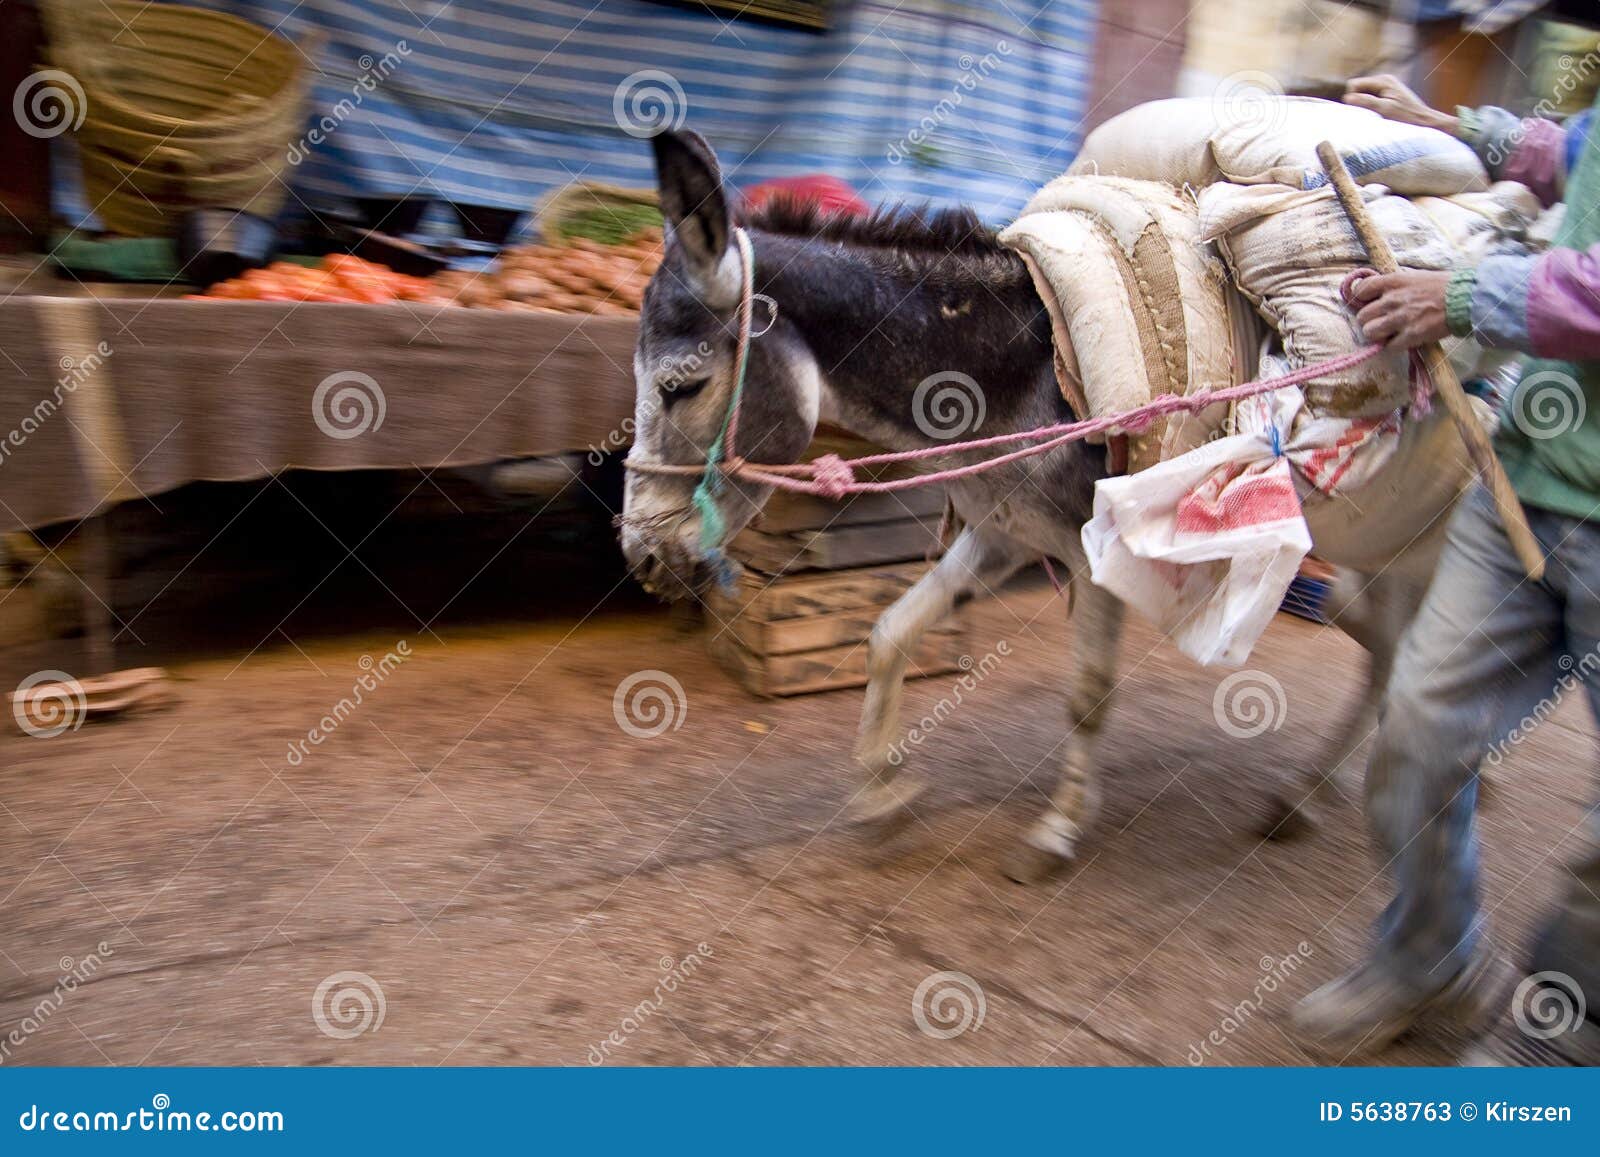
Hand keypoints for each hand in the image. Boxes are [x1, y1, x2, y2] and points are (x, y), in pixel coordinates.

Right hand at [1343, 75, 1458, 134]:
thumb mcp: (1384, 110)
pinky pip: (1370, 99)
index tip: (1361, 111)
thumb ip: (1366, 102)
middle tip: (1369, 114)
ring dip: (1365, 106)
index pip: (1354, 85)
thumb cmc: (1407, 117)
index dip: (1353, 98)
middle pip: (1358, 89)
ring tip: (1376, 115)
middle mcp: (1384, 80)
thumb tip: (1346, 98)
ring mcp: (1386, 87)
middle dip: (1359, 102)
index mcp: (1383, 80)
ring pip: (1363, 95)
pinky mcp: (1388, 94)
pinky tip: (1379, 115)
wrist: (1425, 122)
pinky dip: (1370, 107)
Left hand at [1348, 270, 1452, 347]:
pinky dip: (1393, 346)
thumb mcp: (1414, 277)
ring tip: (1387, 333)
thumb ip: (1394, 285)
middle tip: (1380, 321)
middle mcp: (1393, 299)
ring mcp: (1400, 318)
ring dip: (1376, 335)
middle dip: (1369, 320)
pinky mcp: (1411, 335)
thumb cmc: (1442, 286)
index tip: (1368, 303)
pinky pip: (1389, 346)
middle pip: (1362, 316)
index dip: (1361, 298)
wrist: (1465, 298)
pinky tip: (1402, 340)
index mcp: (1393, 281)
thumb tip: (1377, 293)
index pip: (1361, 289)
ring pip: (1369, 332)